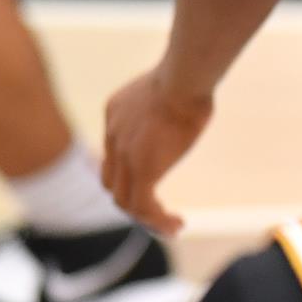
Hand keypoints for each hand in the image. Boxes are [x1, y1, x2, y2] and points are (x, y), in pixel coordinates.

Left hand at [101, 70, 212, 234]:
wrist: (183, 78)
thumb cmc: (188, 75)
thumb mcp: (169, 85)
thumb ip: (169, 98)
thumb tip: (188, 93)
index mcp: (116, 114)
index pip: (114, 155)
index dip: (130, 174)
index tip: (154, 183)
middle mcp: (113, 136)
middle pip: (112, 182)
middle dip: (133, 201)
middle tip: (159, 212)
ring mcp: (125, 155)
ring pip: (124, 200)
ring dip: (147, 217)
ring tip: (172, 226)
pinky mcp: (143, 169)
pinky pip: (143, 206)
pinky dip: (157, 220)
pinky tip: (176, 224)